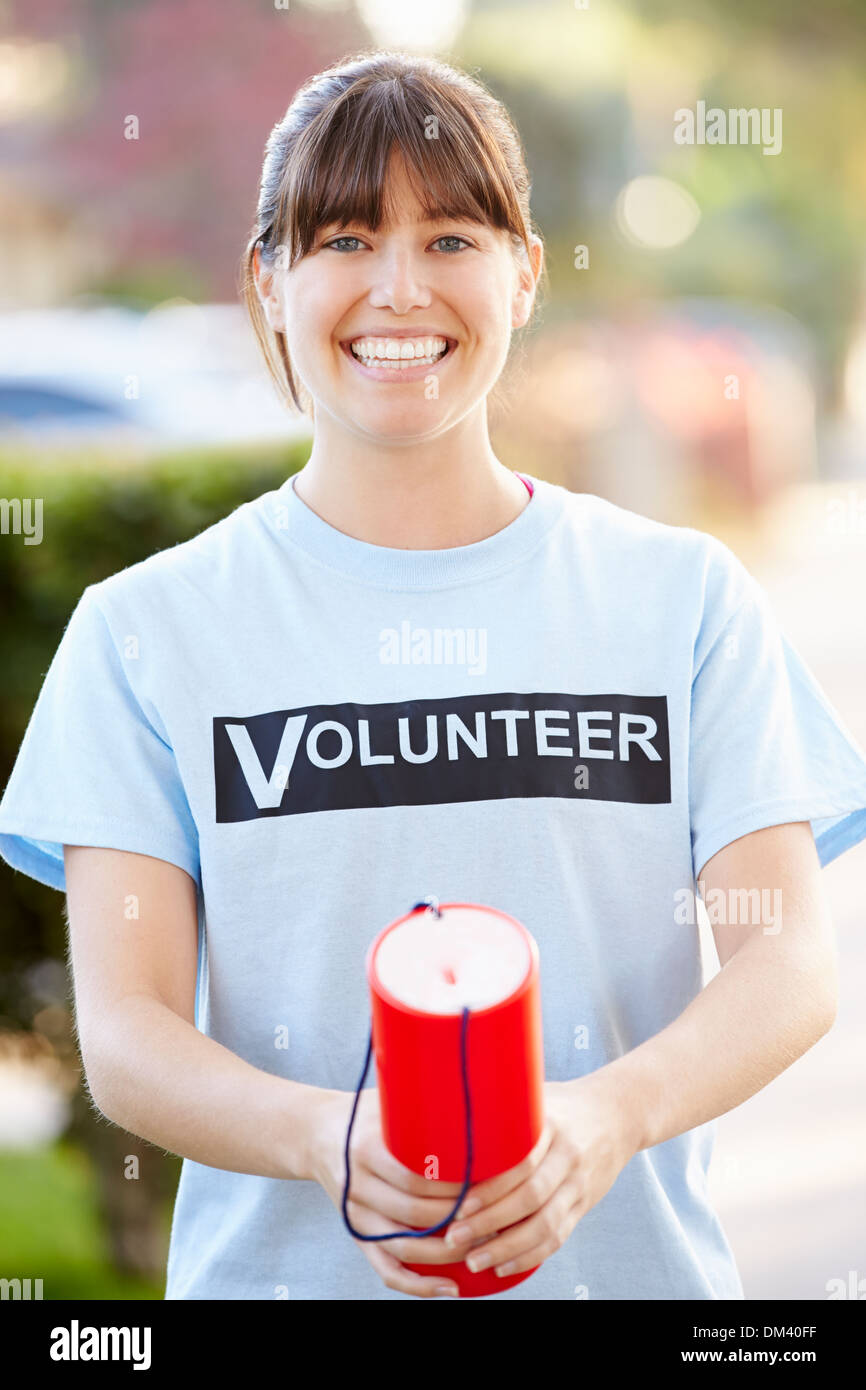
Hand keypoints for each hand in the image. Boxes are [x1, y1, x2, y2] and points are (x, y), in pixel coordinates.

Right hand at [309, 1086, 485, 1297]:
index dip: (454, 1189)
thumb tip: (480, 1087)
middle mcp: (357, 1185)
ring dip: (445, 1254)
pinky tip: (449, 1288)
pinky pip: (385, 1268)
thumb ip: (424, 1100)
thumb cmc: (363, 1114)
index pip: (415, 1178)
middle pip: (413, 1214)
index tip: (490, 1186)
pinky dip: (416, 1284)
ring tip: (482, 1248)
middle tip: (496, 1217)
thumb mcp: (386, 1101)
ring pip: (402, 1246)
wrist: (314, 1134)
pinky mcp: (357, 1234)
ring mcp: (355, 1214)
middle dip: (458, 1220)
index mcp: (366, 1148)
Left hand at [441, 1074, 638, 1279]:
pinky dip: (531, 1256)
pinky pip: (559, 1236)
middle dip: (489, 1223)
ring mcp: (579, 1183)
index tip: (459, 1205)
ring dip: (507, 1248)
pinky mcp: (584, 1204)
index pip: (520, 1162)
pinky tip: (504, 1266)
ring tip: (473, 1261)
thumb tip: (444, 1112)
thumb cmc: (562, 1103)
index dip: (490, 1188)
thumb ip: (500, 1106)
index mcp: (551, 1125)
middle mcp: (568, 1156)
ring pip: (545, 1224)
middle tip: (454, 1238)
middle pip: (530, 1197)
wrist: (619, 1114)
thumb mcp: (535, 1094)